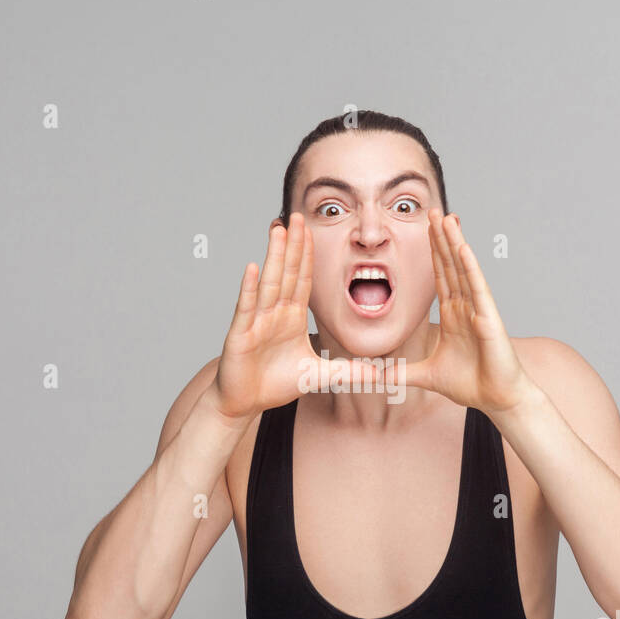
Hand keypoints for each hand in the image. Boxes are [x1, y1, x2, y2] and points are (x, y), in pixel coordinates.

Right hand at [211, 213, 378, 420]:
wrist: (244, 403)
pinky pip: (247, 307)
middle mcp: (274, 313)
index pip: (303, 280)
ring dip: (274, 256)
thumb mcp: (319, 376)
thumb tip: (379, 375)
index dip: (308, 256)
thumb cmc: (275, 383)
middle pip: (287, 273)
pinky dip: (250, 288)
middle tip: (299, 216)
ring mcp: (256, 321)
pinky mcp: (240, 334)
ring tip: (279, 229)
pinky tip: (253, 267)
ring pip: (269, 283)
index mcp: (291, 318)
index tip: (312, 231)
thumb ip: (348, 372)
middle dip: (294, 245)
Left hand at [386, 209, 534, 415]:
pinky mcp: (490, 318)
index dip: (431, 253)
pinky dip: (470, 267)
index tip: (423, 229)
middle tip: (431, 211)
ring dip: (454, 243)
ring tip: (446, 217)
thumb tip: (374, 378)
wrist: (497, 400)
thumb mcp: (425, 376)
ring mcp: (479, 310)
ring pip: (463, 270)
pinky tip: (463, 247)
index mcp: (453, 315)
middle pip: (450, 265)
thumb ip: (399, 373)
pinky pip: (478, 288)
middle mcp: (466, 307)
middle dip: (440, 238)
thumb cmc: (470, 385)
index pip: (439, 277)